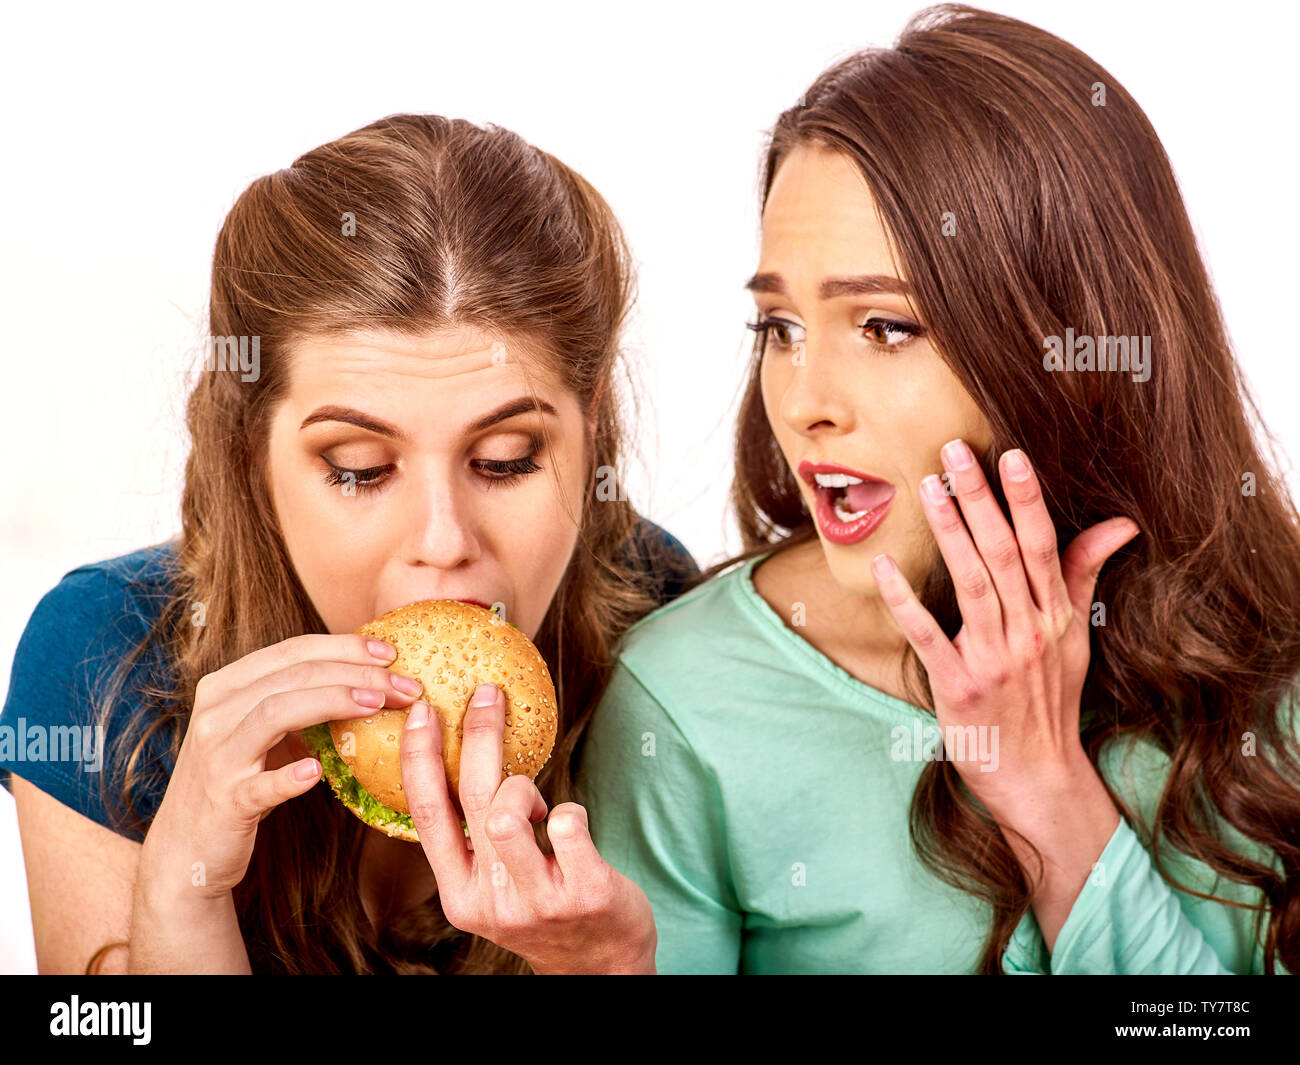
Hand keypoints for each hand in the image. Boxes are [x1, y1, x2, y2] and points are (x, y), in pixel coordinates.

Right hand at [141, 633, 422, 899]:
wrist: (188, 851)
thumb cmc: (238, 783)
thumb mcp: (260, 733)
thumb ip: (296, 701)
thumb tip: (369, 679)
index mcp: (225, 687)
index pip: (291, 650)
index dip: (344, 645)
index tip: (392, 653)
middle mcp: (215, 713)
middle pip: (293, 675)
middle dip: (356, 673)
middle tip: (405, 685)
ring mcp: (216, 757)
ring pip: (274, 713)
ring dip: (332, 703)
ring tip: (378, 705)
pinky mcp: (224, 802)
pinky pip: (258, 785)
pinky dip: (289, 776)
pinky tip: (319, 772)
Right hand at [400, 683, 656, 973]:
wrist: (600, 967)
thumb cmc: (546, 910)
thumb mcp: (494, 887)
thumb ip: (474, 842)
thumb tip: (466, 758)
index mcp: (458, 894)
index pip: (426, 813)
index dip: (419, 756)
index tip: (422, 709)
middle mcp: (489, 900)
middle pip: (472, 798)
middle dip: (479, 734)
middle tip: (489, 695)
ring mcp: (536, 900)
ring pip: (509, 813)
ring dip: (526, 788)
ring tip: (540, 804)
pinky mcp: (583, 893)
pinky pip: (568, 825)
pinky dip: (570, 811)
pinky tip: (570, 826)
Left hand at [870, 439, 1138, 819]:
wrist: (1038, 777)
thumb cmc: (1051, 701)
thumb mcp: (1076, 638)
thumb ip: (1084, 576)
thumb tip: (1120, 524)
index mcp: (1055, 617)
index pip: (1043, 545)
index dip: (1027, 500)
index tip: (1011, 455)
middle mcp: (1029, 632)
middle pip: (1004, 553)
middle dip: (979, 499)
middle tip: (953, 451)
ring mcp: (994, 660)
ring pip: (971, 584)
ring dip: (949, 533)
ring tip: (927, 488)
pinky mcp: (959, 687)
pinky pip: (927, 636)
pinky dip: (904, 601)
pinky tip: (884, 566)